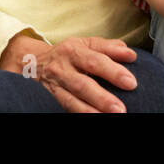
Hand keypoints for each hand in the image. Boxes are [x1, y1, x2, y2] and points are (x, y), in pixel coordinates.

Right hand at [5, 35, 139, 112]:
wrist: (32, 62)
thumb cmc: (68, 54)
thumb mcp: (85, 44)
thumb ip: (108, 47)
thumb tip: (131, 54)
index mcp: (73, 50)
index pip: (95, 60)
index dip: (113, 71)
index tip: (131, 82)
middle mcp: (62, 68)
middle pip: (82, 83)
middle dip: (101, 97)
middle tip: (120, 109)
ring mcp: (55, 86)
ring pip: (71, 101)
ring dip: (90, 111)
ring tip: (109, 118)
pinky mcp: (50, 99)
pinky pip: (64, 109)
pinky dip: (78, 115)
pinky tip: (92, 119)